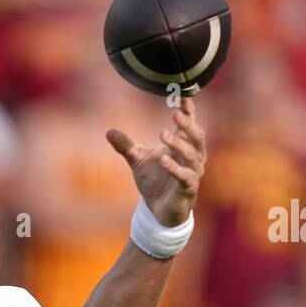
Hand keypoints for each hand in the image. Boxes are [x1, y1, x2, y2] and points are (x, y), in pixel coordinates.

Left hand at [106, 96, 206, 225]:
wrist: (158, 210)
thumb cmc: (154, 180)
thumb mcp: (137, 160)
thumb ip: (125, 146)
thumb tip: (108, 131)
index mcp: (183, 145)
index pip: (190, 124)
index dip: (188, 110)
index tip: (183, 96)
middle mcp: (193, 156)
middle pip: (196, 136)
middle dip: (187, 124)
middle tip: (175, 112)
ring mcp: (193, 172)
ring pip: (192, 154)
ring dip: (178, 143)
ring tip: (162, 133)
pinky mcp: (188, 188)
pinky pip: (185, 176)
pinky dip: (175, 167)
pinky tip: (163, 159)